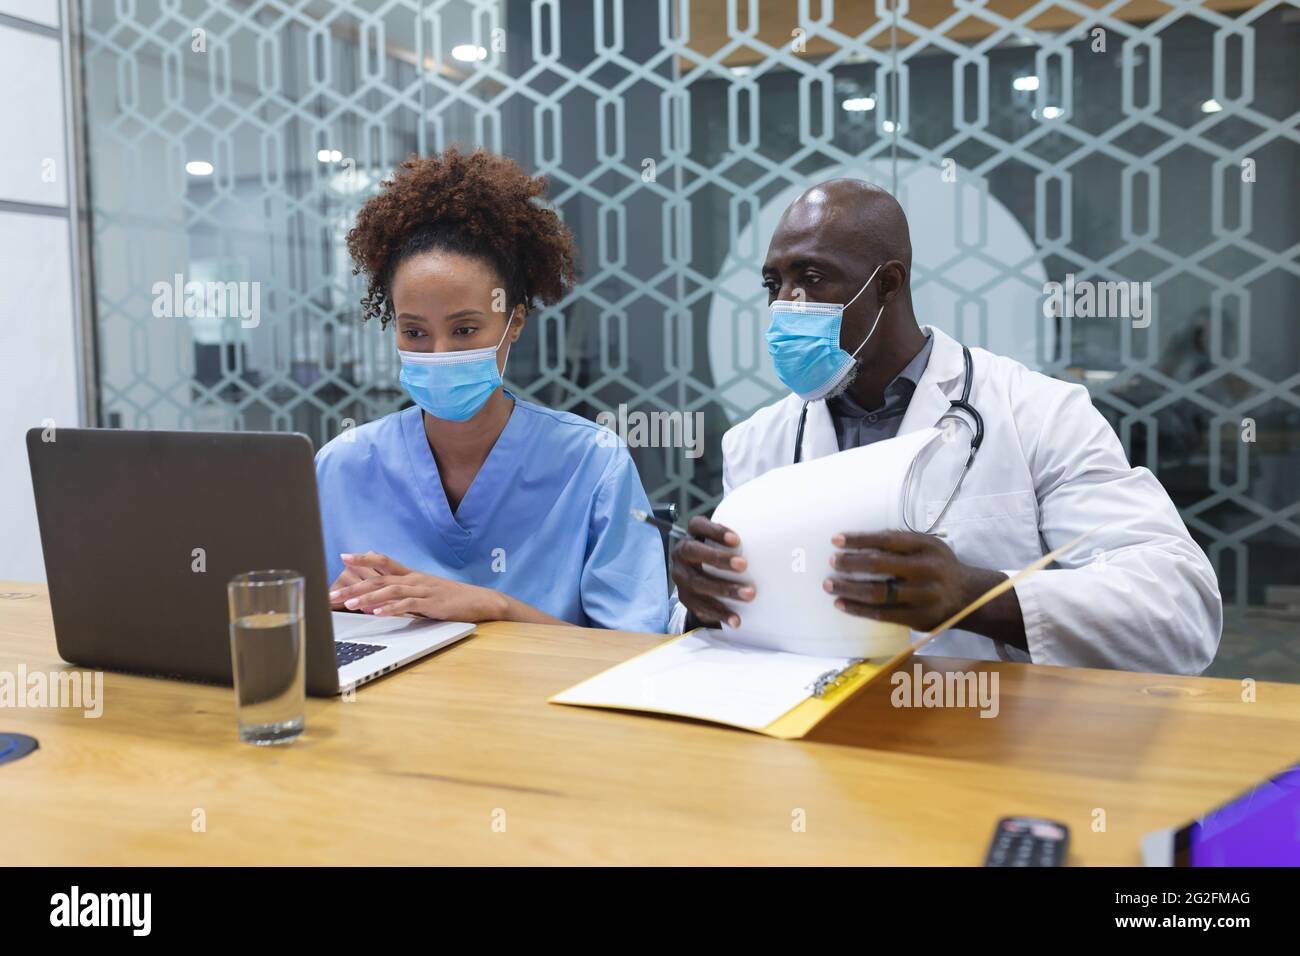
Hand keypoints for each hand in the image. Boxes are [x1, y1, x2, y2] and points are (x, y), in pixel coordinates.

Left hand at [328, 551, 508, 621]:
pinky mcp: (431, 603)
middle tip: (334, 592)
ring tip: (350, 604)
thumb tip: (377, 599)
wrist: (479, 601)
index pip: (383, 561)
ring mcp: (423, 590)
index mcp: (412, 575)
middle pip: (379, 577)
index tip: (343, 556)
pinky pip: (408, 605)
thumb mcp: (424, 592)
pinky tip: (378, 613)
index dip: (363, 558)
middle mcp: (414, 579)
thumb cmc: (450, 599)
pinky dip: (391, 608)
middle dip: (354, 584)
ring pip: (390, 590)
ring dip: (368, 597)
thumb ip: (402, 593)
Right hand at [669, 516, 753, 627]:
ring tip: (749, 594)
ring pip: (698, 582)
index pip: (697, 526)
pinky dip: (720, 613)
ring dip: (724, 588)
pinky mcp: (685, 598)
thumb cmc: (717, 560)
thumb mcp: (721, 547)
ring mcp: (681, 577)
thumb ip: (738, 544)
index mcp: (692, 537)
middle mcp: (681, 555)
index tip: (737, 539)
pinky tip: (736, 619)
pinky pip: (700, 606)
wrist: (699, 585)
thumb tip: (777, 538)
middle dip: (718, 558)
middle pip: (693, 552)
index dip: (714, 531)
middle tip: (744, 565)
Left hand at [823, 530, 1006, 631]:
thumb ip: (901, 542)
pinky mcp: (917, 618)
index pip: (887, 540)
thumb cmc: (939, 566)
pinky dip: (858, 609)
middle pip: (879, 566)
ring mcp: (922, 596)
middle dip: (850, 563)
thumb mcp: (928, 545)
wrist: (968, 596)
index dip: (859, 539)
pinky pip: (882, 614)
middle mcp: (925, 570)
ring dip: (848, 588)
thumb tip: (858, 541)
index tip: (836, 540)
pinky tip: (842, 603)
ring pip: (877, 593)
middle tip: (832, 562)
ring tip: (829, 584)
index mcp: (926, 547)